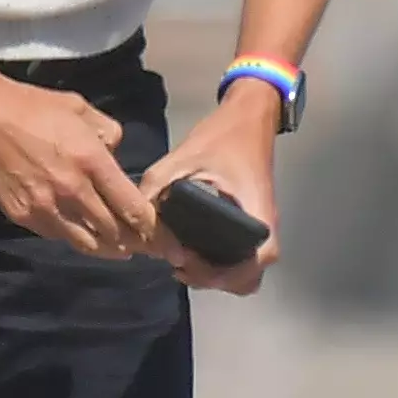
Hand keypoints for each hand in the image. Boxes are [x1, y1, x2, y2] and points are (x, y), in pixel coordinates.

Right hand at [0, 75, 156, 255]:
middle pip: (113, 232)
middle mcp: (72, 190)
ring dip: (106, 248)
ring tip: (119, 251)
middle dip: (134, 243)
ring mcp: (45, 206)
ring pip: (86, 242)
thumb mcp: (80, 108)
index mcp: (91, 161)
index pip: (132, 206)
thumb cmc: (31, 106)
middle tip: (145, 248)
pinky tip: (81, 235)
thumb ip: (107, 133)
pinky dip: (74, 238)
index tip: (161, 236)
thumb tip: (114, 155)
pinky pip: (56, 235)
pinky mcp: (22, 215)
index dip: (151, 227)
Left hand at [140, 97, 283, 293]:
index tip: (182, 260)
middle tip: (179, 263)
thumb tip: (133, 215)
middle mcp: (265, 229)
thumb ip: (156, 186)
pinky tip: (191, 249)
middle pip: (245, 280)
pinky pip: (241, 258)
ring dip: (215, 274)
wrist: (250, 117)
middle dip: (210, 279)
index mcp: (257, 217)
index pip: (246, 269)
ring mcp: (261, 228)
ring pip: (244, 273)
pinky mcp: (253, 224)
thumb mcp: (184, 158)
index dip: (213, 274)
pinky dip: (220, 264)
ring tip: (183, 259)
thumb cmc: (223, 137)